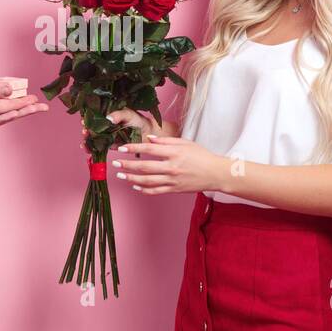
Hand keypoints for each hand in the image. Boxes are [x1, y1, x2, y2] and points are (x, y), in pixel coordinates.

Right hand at [80, 108, 160, 152]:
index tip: (84, 122)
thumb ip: (118, 115)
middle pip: (91, 128)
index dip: (87, 119)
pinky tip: (87, 149)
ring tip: (84, 142)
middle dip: (86, 130)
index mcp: (107, 114)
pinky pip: (98, 146)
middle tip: (85, 132)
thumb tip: (108, 118)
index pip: (93, 116)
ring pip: (92, 138)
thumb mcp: (128, 114)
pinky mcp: (108, 144)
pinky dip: (91, 148)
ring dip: (86, 140)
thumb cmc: (137, 120)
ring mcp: (105, 135)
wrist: (146, 133)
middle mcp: (104, 124)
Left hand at [111, 135, 227, 194]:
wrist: (215, 173)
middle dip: (127, 165)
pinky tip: (135, 186)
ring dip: (131, 178)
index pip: (149, 150)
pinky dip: (144, 190)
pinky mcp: (174, 189)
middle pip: (144, 167)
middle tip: (115, 164)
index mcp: (174, 153)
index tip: (122, 148)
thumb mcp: (185, 143)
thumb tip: (148, 139)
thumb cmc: (201, 156)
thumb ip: (166, 141)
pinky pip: (156, 191)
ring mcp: (172, 180)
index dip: (133, 149)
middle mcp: (172, 167)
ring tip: (121, 176)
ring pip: (147, 181)